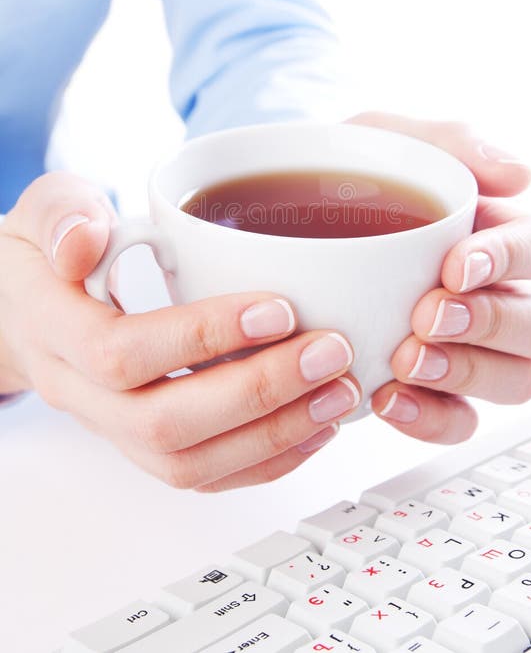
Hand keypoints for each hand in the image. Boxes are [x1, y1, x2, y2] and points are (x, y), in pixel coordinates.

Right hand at [0, 173, 358, 490]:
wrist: (23, 309)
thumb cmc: (44, 254)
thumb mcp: (42, 212)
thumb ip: (62, 215)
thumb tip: (84, 240)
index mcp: (53, 330)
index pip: (119, 353)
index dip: (201, 337)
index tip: (279, 309)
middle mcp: (79, 394)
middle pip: (163, 424)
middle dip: (258, 394)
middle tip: (331, 353)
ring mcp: (111, 428)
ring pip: (187, 464)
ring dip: (274, 435)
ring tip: (341, 394)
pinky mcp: (142, 444)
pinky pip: (201, 476)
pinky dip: (266, 461)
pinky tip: (317, 428)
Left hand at [348, 112, 530, 442]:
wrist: (272, 228)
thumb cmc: (342, 178)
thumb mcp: (382, 140)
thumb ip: (450, 143)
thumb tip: (521, 174)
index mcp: (495, 234)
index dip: (512, 261)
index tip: (455, 265)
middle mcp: (495, 295)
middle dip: (492, 325)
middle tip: (427, 316)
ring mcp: (468, 349)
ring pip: (517, 381)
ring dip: (466, 374)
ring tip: (404, 359)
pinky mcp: (431, 392)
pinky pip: (460, 422)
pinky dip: (430, 417)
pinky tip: (385, 397)